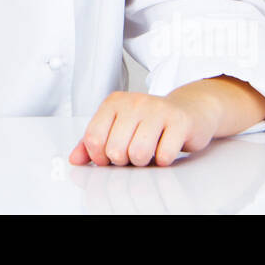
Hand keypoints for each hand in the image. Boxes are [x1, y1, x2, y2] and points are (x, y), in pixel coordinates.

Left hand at [68, 89, 220, 166]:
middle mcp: (134, 102)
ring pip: (138, 154)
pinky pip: (163, 156)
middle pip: (115, 150)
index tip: (108, 158)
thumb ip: (94, 142)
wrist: (189, 110)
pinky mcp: (179, 122)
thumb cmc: (150, 122)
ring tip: (148, 151)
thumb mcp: (118, 126)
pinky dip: (163, 160)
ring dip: (143, 162)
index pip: (93, 138)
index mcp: (114, 102)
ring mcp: (157, 110)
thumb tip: (75, 159)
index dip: (99, 157)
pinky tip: (164, 148)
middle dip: (124, 160)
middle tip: (133, 152)